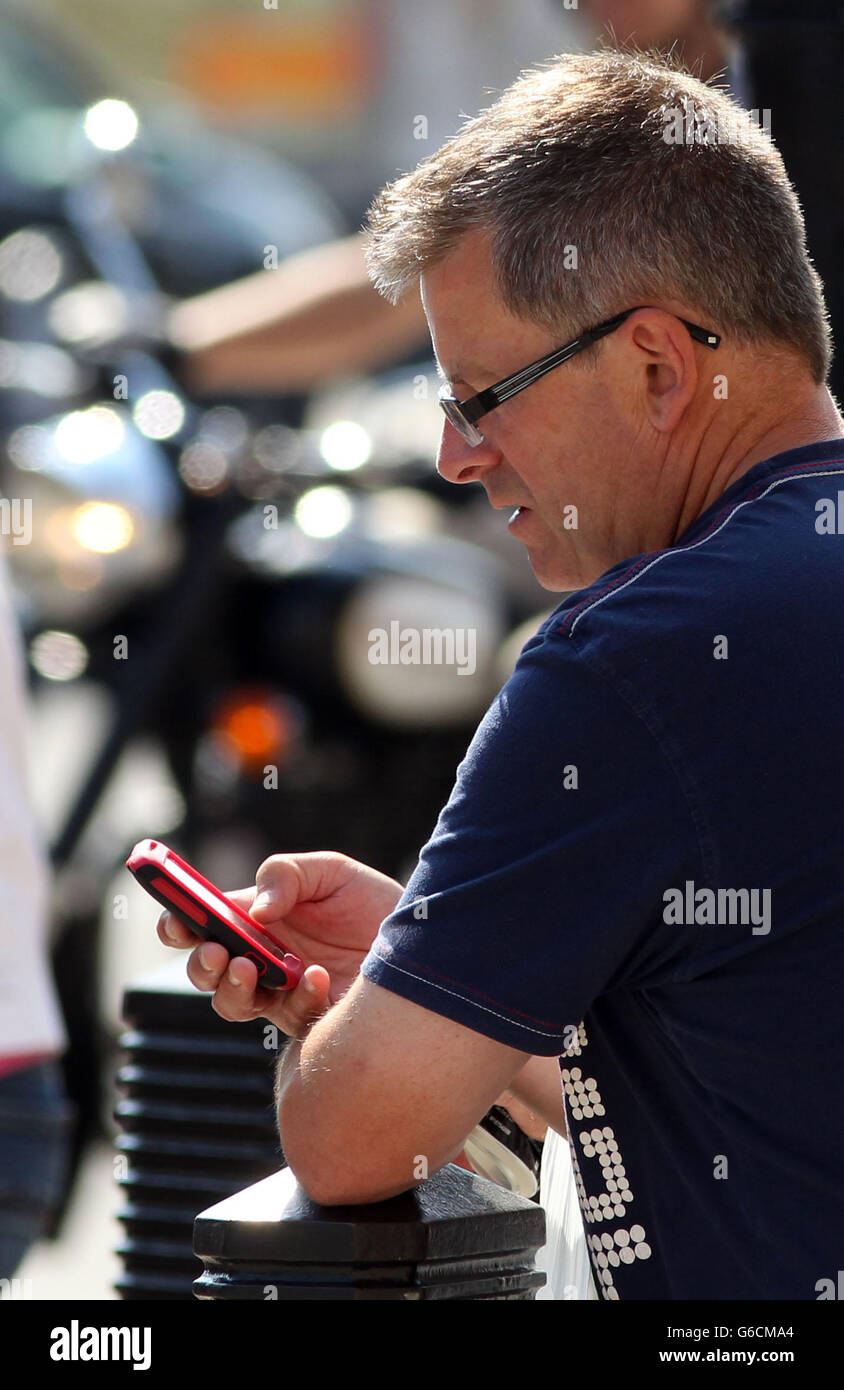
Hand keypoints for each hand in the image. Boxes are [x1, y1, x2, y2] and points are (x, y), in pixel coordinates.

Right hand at [156, 850, 403, 1037]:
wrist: (423, 942)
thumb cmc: (372, 904)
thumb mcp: (332, 872)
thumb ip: (287, 875)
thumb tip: (255, 910)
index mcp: (255, 918)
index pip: (202, 923)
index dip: (179, 922)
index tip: (174, 920)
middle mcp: (260, 957)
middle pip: (206, 971)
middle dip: (201, 964)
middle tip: (219, 953)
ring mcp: (281, 992)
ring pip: (232, 1005)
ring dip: (233, 989)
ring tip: (252, 968)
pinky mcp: (309, 1020)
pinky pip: (288, 1017)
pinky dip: (299, 996)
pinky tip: (320, 977)